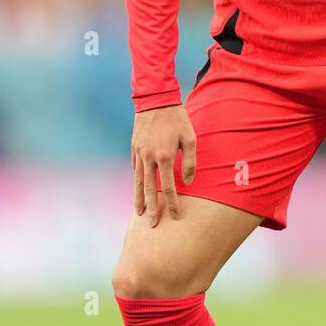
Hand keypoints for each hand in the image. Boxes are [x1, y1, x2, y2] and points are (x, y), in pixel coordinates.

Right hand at [131, 104, 196, 225]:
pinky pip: (135, 170)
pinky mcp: (134, 148)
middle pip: (149, 190)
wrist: (155, 100)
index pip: (168, 187)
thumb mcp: (190, 138)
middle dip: (152, 209)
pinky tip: (137, 191)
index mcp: (165, 156)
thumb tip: (188, 182)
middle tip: (153, 225)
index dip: (172, 203)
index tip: (175, 216)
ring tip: (139, 214)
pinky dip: (136, 183)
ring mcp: (139, 153)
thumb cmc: (177, 118)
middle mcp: (149, 158)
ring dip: (139, 199)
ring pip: (138, 182)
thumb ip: (190, 162)